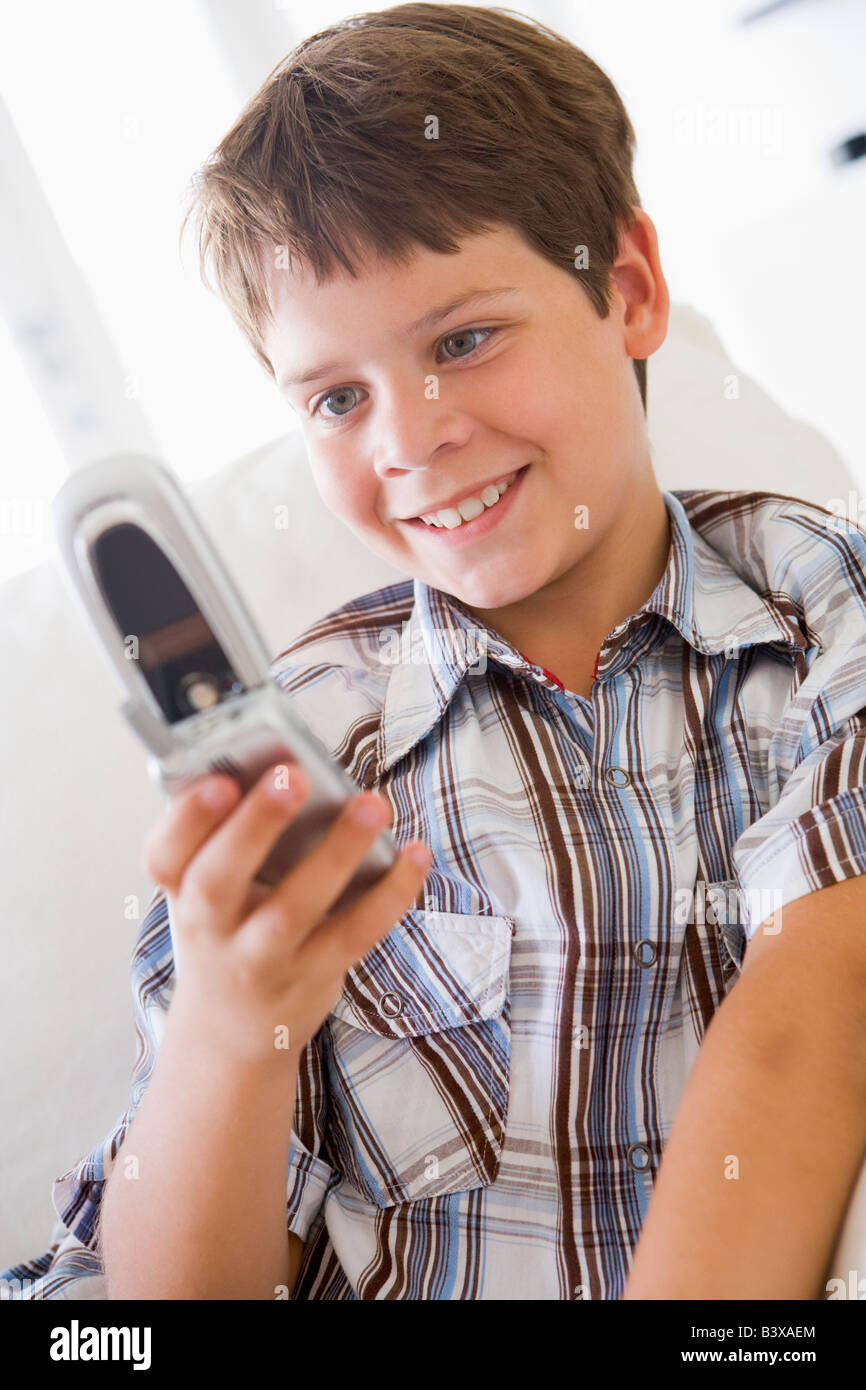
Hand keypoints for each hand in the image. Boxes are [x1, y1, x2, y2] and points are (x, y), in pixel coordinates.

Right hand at [141, 763, 431, 1066]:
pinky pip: (355, 934)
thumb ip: (231, 835)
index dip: (186, 819)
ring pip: (293, 910)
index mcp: (180, 891)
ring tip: (371, 806)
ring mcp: (261, 959)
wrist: (231, 1031)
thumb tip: (285, 764)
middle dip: (254, 826)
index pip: (163, 856)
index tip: (218, 780)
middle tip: (292, 776)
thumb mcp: (207, 888)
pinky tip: (414, 855)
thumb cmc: (226, 931)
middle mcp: (210, 928)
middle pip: (218, 882)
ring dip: (336, 854)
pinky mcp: (313, 975)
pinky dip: (390, 894)